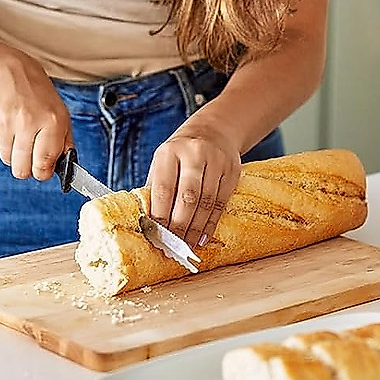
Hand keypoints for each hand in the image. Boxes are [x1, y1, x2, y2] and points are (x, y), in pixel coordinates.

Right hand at [0, 49, 72, 180]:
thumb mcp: (62, 114)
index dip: (43, 173)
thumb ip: (65, 143)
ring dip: (14, 154)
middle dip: (26, 168)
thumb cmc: (39, 94)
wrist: (9, 71)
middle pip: (22, 169)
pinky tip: (9, 125)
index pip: (44, 163)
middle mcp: (29, 122)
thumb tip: (67, 168)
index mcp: (52, 121)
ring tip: (21, 134)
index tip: (43, 171)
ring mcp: (6, 122)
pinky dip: (2, 142)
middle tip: (30, 157)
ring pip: (7, 160)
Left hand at [147, 119, 242, 245]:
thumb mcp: (163, 162)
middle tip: (172, 247)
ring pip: (207, 202)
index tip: (155, 237)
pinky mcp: (233, 171)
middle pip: (188, 197)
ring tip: (186, 247)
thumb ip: (155, 189)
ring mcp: (217, 161)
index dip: (160, 216)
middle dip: (179, 226)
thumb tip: (146, 224)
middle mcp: (195, 154)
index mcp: (170, 152)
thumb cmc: (180, 154)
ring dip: (195, 229)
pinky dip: (211, 223)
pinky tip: (202, 237)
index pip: (164, 189)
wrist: (214, 131)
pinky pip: (221, 203)